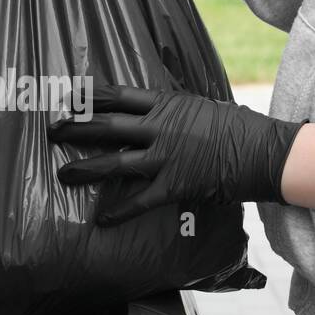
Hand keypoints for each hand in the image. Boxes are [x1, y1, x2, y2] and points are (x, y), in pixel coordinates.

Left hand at [49, 85, 306, 225]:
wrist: (261, 151)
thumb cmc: (237, 127)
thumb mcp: (202, 106)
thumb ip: (176, 109)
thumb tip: (158, 108)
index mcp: (167, 104)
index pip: (120, 96)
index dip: (92, 96)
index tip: (70, 96)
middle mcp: (160, 128)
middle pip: (108, 126)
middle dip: (77, 128)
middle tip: (53, 131)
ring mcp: (166, 157)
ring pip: (116, 162)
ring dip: (86, 169)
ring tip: (62, 174)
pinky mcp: (174, 185)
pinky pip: (140, 200)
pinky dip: (119, 210)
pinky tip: (101, 219)